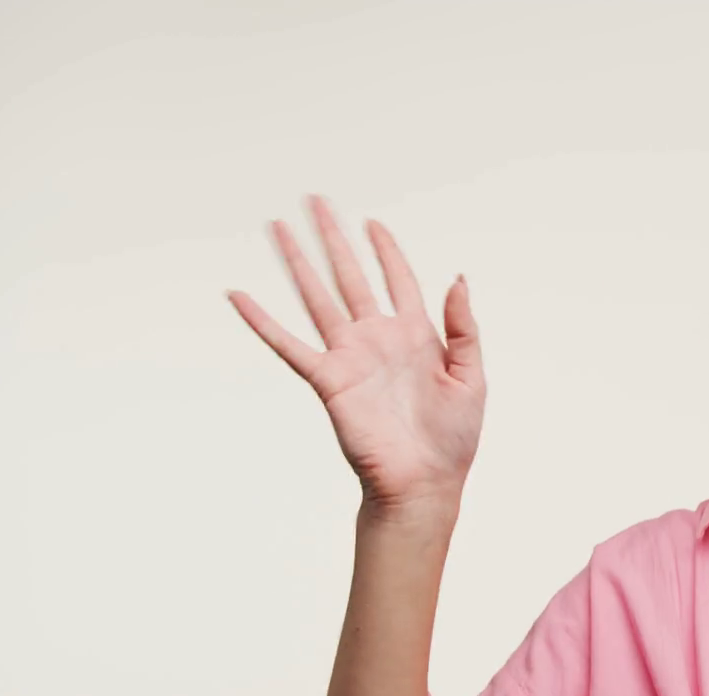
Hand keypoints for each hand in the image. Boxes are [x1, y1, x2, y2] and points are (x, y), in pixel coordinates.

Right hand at [227, 194, 483, 512]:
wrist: (425, 483)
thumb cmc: (452, 439)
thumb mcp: (470, 377)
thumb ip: (463, 328)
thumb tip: (458, 278)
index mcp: (415, 336)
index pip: (398, 279)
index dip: (386, 250)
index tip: (371, 222)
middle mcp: (377, 339)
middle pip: (350, 276)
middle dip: (333, 238)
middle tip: (315, 200)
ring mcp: (350, 356)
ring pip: (318, 298)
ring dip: (298, 262)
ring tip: (276, 227)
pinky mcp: (328, 380)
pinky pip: (289, 345)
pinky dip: (263, 321)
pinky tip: (238, 297)